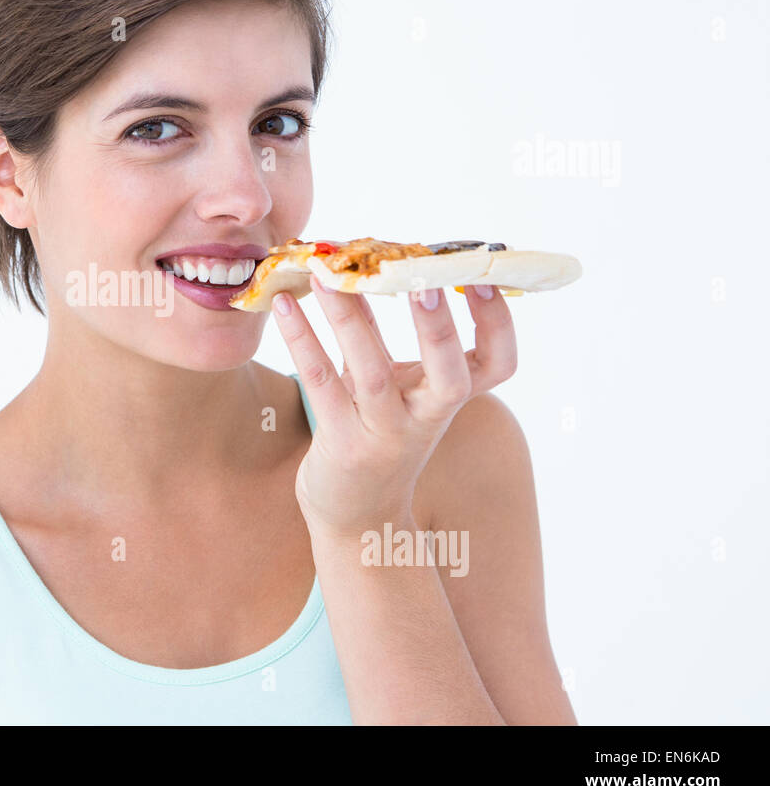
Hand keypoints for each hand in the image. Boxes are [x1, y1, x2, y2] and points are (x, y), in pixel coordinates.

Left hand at [272, 274, 517, 539]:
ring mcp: (385, 435)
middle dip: (438, 329)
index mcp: (449, 399)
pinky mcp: (341, 444)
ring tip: (328, 275)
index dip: (499, 323)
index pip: (498, 363)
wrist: (356, 516)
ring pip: (372, 373)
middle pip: (449, 376)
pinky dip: (303, 339)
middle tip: (423, 280)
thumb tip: (362, 269)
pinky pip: (322, 383)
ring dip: (350, 319)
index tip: (486, 280)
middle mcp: (426, 419)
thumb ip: (381, 338)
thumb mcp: (392, 388)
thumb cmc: (375, 435)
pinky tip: (286, 307)